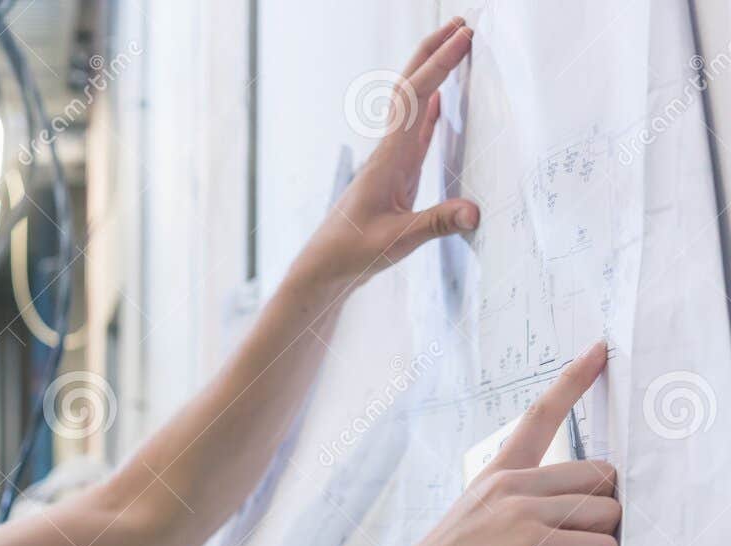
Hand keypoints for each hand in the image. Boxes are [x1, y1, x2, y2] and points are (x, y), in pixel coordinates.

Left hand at [295, 19, 480, 290]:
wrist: (324, 268)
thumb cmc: (351, 254)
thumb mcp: (396, 241)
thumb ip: (435, 224)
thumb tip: (474, 212)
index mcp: (388, 158)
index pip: (416, 98)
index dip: (441, 66)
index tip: (465, 37)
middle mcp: (388, 152)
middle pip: (409, 90)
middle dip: (433, 54)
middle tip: (461, 24)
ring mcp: (390, 162)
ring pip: (413, 107)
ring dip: (433, 76)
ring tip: (455, 49)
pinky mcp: (394, 177)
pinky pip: (415, 134)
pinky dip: (429, 112)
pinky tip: (438, 103)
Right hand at [351, 341, 619, 545]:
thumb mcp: (476, 524)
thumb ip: (520, 510)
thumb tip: (573, 522)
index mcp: (496, 476)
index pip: (540, 416)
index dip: (575, 380)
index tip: (599, 350)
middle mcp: (512, 484)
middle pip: (601, 473)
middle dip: (606, 509)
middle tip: (589, 540)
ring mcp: (523, 511)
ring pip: (608, 511)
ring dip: (606, 543)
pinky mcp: (534, 543)